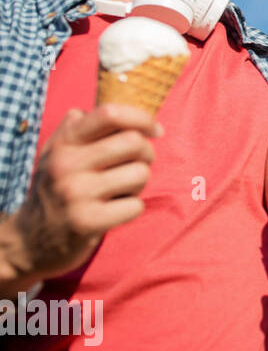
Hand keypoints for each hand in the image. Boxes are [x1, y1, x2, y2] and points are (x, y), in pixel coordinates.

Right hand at [11, 104, 161, 281]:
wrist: (29, 240)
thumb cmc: (56, 190)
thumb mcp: (56, 154)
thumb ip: (76, 129)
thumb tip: (96, 109)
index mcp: (64, 142)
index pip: (110, 113)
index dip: (142, 118)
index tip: (155, 131)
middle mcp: (67, 164)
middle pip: (135, 143)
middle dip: (146, 155)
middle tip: (135, 166)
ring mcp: (76, 193)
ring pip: (140, 174)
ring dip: (139, 184)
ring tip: (120, 191)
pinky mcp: (87, 222)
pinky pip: (136, 206)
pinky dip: (132, 208)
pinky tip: (113, 211)